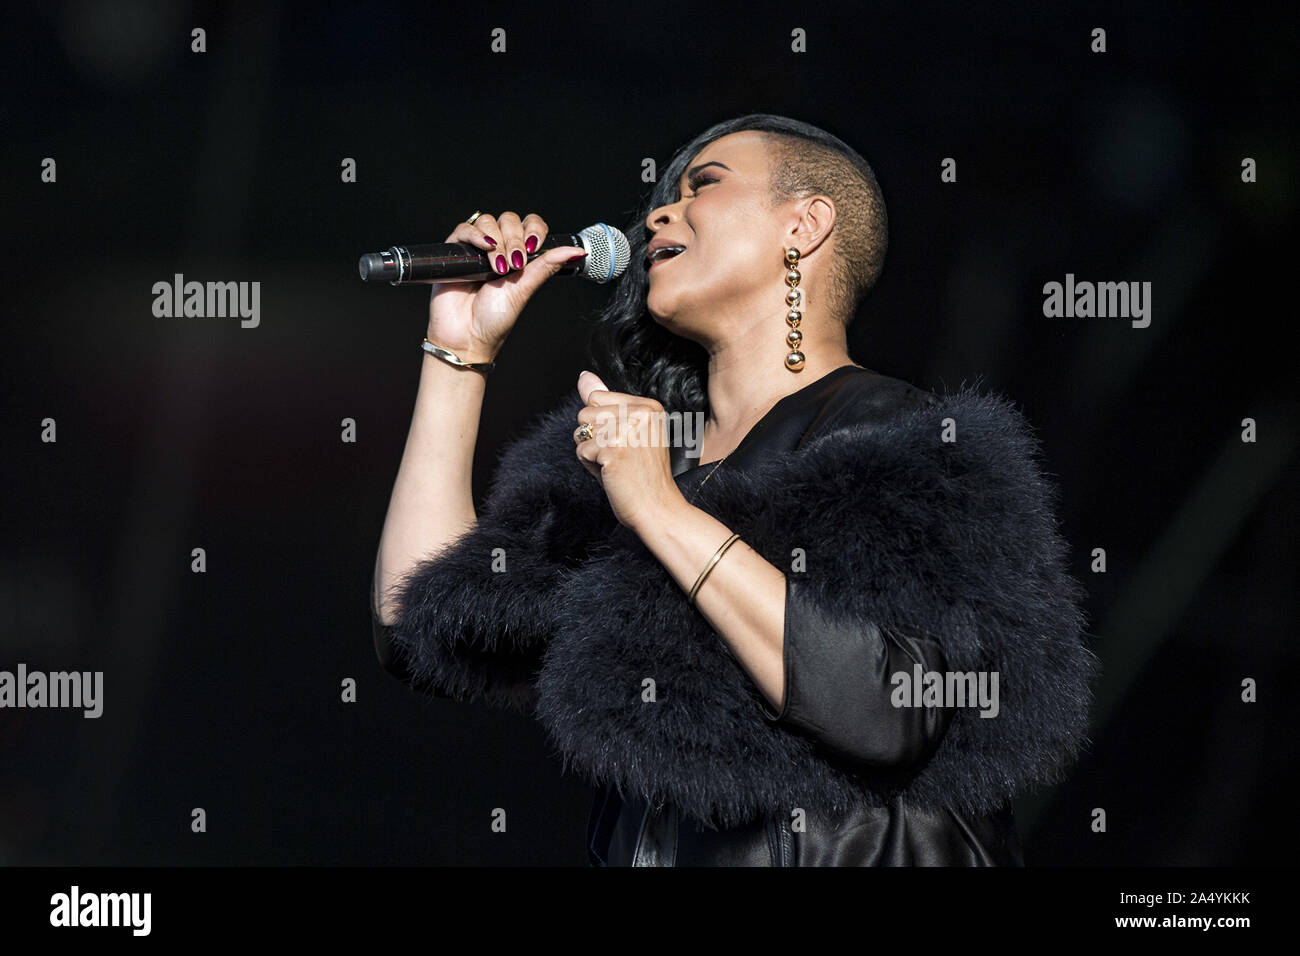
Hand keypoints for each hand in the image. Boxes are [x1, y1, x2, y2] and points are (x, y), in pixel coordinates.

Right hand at [426, 211, 587, 361]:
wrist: (467, 336)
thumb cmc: (495, 319)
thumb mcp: (526, 289)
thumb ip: (548, 265)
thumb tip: (577, 252)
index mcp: (519, 256)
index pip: (530, 224)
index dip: (533, 229)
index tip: (534, 247)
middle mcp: (499, 249)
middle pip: (509, 220)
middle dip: (515, 241)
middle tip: (514, 266)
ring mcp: (476, 249)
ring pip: (488, 222)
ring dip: (496, 243)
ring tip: (497, 269)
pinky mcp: (455, 251)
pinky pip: (464, 228)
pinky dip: (475, 234)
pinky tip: (484, 249)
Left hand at [574, 370, 685, 532]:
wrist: (658, 508)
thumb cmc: (643, 475)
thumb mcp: (628, 432)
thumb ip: (605, 403)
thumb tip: (583, 376)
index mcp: (649, 406)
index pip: (597, 398)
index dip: (602, 424)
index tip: (626, 443)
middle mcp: (640, 413)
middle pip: (586, 412)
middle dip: (594, 438)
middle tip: (621, 457)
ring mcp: (626, 429)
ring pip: (581, 432)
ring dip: (591, 453)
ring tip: (616, 465)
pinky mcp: (612, 448)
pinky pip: (581, 451)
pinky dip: (591, 467)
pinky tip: (612, 474)